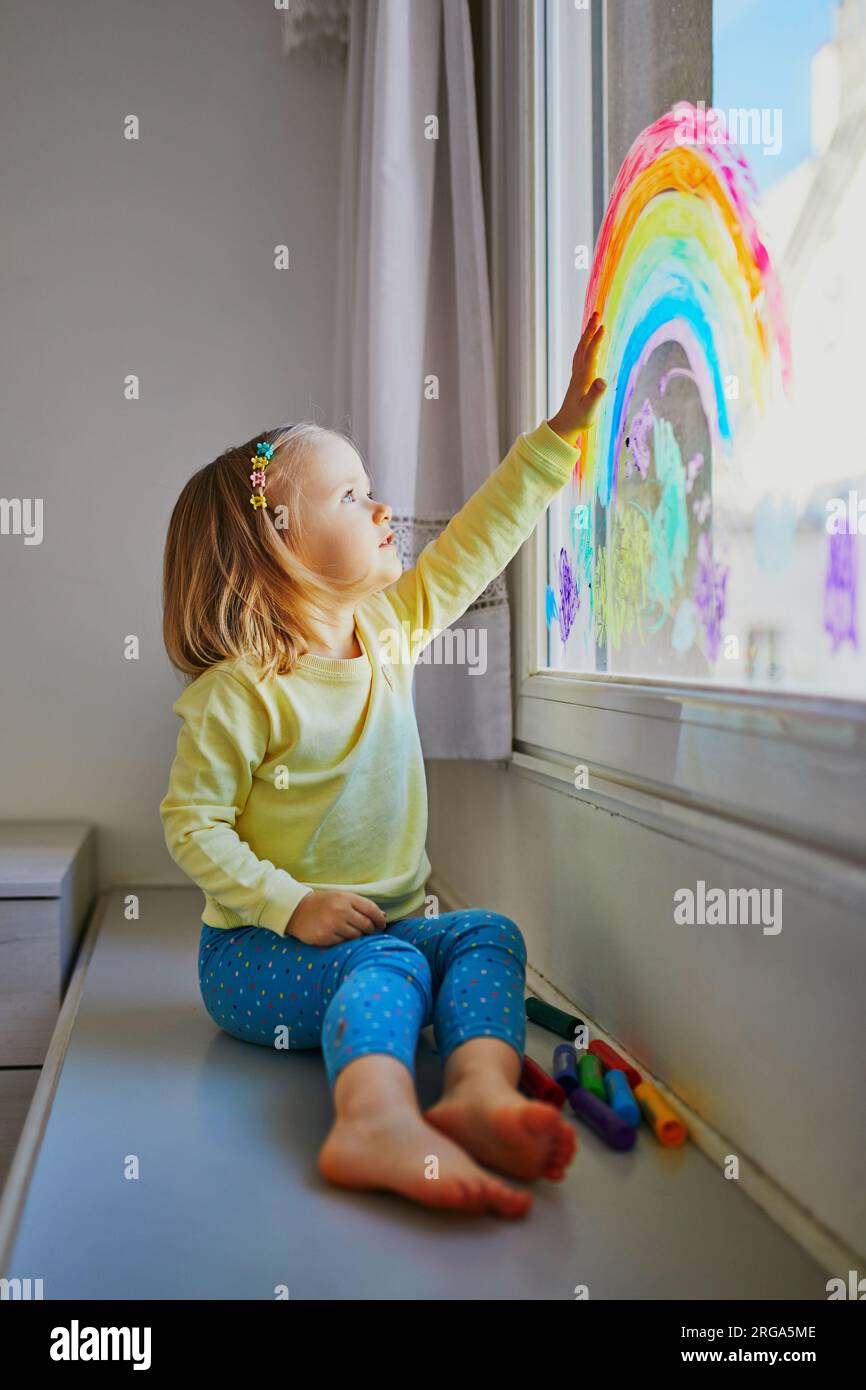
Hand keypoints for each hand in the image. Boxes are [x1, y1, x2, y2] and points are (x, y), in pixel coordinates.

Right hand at [285, 890, 387, 945]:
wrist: (296, 910)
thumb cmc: (323, 904)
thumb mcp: (341, 898)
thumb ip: (361, 905)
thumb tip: (383, 916)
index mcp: (346, 898)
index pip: (371, 909)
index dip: (379, 919)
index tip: (382, 925)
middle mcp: (340, 910)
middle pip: (366, 925)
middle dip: (368, 930)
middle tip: (364, 930)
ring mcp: (332, 924)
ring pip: (356, 936)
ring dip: (356, 936)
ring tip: (347, 931)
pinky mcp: (325, 937)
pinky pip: (343, 943)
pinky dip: (343, 941)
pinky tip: (336, 935)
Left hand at [547, 310, 607, 445]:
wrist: (566, 425)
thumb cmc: (579, 419)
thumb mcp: (590, 409)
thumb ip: (596, 395)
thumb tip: (602, 381)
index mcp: (583, 378)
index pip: (591, 355)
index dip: (597, 341)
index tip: (603, 326)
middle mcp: (579, 373)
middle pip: (584, 347)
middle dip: (590, 330)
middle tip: (597, 313)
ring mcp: (577, 375)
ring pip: (581, 349)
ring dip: (587, 334)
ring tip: (594, 321)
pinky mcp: (578, 378)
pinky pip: (581, 355)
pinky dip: (585, 344)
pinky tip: (588, 341)